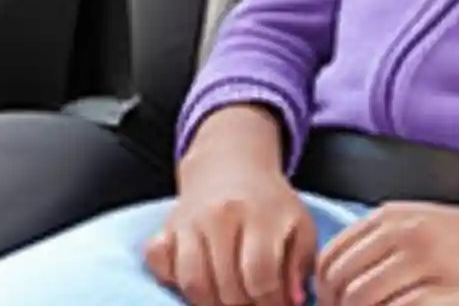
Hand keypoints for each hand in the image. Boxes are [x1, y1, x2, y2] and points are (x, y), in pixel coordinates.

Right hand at [145, 105, 317, 305]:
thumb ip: (300, 264)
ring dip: (212, 302)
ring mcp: (189, 222)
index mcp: (259, 215)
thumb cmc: (271, 204)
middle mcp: (220, 216)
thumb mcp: (299, 226)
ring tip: (230, 298)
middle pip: (227, 286)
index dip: (270, 301)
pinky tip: (199, 277)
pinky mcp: (165, 227)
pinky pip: (158, 262)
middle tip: (255, 301)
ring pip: (192, 283)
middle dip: (245, 305)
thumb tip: (292, 302)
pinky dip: (172, 278)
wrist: (232, 166)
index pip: (260, 275)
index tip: (277, 303)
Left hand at [315, 183, 458, 305]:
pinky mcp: (451, 292)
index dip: (323, 293)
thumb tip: (332, 285)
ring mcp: (430, 263)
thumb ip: (376, 245)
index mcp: (392, 217)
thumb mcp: (418, 223)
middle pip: (343, 286)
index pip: (330, 260)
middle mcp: (406, 234)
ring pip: (364, 301)